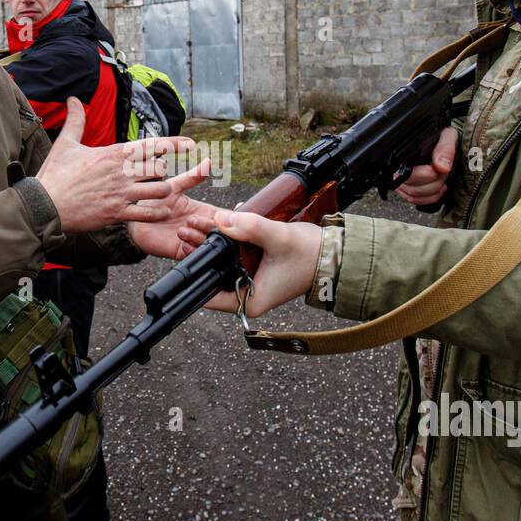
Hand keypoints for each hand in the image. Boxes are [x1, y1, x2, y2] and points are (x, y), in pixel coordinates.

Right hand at [36, 97, 197, 232]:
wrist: (45, 204)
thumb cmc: (55, 174)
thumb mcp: (66, 143)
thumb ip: (75, 120)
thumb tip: (72, 99)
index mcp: (113, 153)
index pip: (151, 144)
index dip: (174, 143)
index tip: (191, 143)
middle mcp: (121, 172)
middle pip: (159, 168)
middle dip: (161, 171)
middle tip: (156, 175)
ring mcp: (121, 193)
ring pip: (159, 190)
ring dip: (162, 192)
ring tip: (158, 193)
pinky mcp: (117, 213)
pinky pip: (148, 213)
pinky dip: (158, 213)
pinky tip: (161, 212)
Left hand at [125, 159, 216, 258]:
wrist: (135, 220)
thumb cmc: (153, 202)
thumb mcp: (174, 187)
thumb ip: (192, 177)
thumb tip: (208, 161)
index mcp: (201, 210)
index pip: (222, 216)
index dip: (224, 217)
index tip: (218, 214)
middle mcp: (199, 226)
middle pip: (217, 231)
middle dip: (207, 226)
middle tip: (191, 219)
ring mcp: (192, 239)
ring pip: (207, 243)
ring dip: (197, 237)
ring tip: (182, 230)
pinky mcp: (181, 251)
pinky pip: (193, 254)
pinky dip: (191, 249)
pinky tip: (181, 241)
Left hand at [180, 209, 322, 317]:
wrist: (336, 255)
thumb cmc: (311, 254)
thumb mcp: (277, 238)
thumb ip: (249, 227)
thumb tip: (221, 219)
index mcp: (250, 301)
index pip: (209, 294)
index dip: (195, 271)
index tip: (185, 249)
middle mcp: (248, 296)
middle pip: (214, 274)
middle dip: (200, 250)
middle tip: (186, 229)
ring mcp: (252, 283)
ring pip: (223, 262)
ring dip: (212, 242)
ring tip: (196, 223)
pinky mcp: (257, 270)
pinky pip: (235, 256)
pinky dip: (227, 240)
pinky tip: (219, 222)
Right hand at [395, 126, 455, 205]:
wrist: (437, 138)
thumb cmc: (439, 136)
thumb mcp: (446, 136)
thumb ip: (445, 148)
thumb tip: (442, 166)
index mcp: (402, 155)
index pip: (409, 174)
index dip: (428, 175)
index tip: (441, 170)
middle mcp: (396, 169)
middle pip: (412, 187)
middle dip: (435, 181)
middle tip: (444, 170)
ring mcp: (398, 180)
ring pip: (413, 195)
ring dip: (433, 189)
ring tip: (442, 177)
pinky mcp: (404, 188)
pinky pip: (413, 199)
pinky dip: (429, 197)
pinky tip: (439, 188)